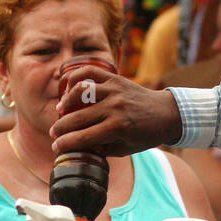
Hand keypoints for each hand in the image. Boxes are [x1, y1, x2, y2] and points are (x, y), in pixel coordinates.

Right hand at [51, 66, 182, 157]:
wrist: (166, 113)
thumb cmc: (145, 135)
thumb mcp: (125, 148)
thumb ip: (102, 148)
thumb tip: (79, 147)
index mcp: (118, 128)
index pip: (84, 137)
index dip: (66, 144)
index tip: (56, 147)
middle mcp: (115, 107)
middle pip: (78, 117)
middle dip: (61, 127)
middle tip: (54, 132)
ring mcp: (114, 90)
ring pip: (81, 90)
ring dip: (67, 100)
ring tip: (62, 109)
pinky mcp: (116, 78)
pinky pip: (90, 72)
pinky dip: (76, 77)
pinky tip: (70, 87)